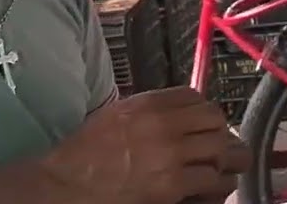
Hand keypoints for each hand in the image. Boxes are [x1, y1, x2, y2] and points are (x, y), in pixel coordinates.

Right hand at [43, 87, 250, 203]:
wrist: (62, 187)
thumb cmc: (82, 155)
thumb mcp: (115, 116)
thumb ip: (149, 111)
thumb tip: (179, 114)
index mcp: (147, 104)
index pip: (196, 97)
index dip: (205, 112)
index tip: (204, 126)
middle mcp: (163, 124)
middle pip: (215, 120)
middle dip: (220, 135)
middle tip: (218, 149)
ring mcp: (169, 154)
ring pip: (221, 148)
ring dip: (224, 160)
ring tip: (220, 169)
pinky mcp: (172, 185)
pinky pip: (213, 179)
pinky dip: (218, 184)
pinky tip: (211, 189)